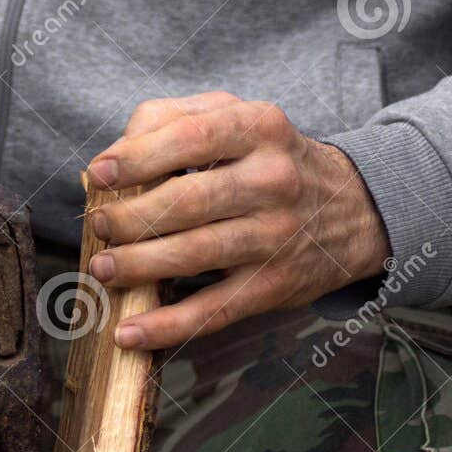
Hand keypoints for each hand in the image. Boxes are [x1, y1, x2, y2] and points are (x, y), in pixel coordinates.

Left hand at [84, 93, 390, 348]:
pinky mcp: (273, 286)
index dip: (138, 158)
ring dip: (138, 266)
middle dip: (130, 218)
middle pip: (187, 201)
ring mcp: (276, 236)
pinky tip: (129, 333)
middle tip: (97, 227)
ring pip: (195, 254)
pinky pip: (213, 311)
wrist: (354, 209)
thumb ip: (173, 118)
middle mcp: (273, 180)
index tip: (98, 174)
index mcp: (260, 128)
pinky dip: (167, 326)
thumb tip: (115, 154)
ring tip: (104, 269)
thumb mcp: (237, 118)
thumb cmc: (269, 160)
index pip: (191, 137)